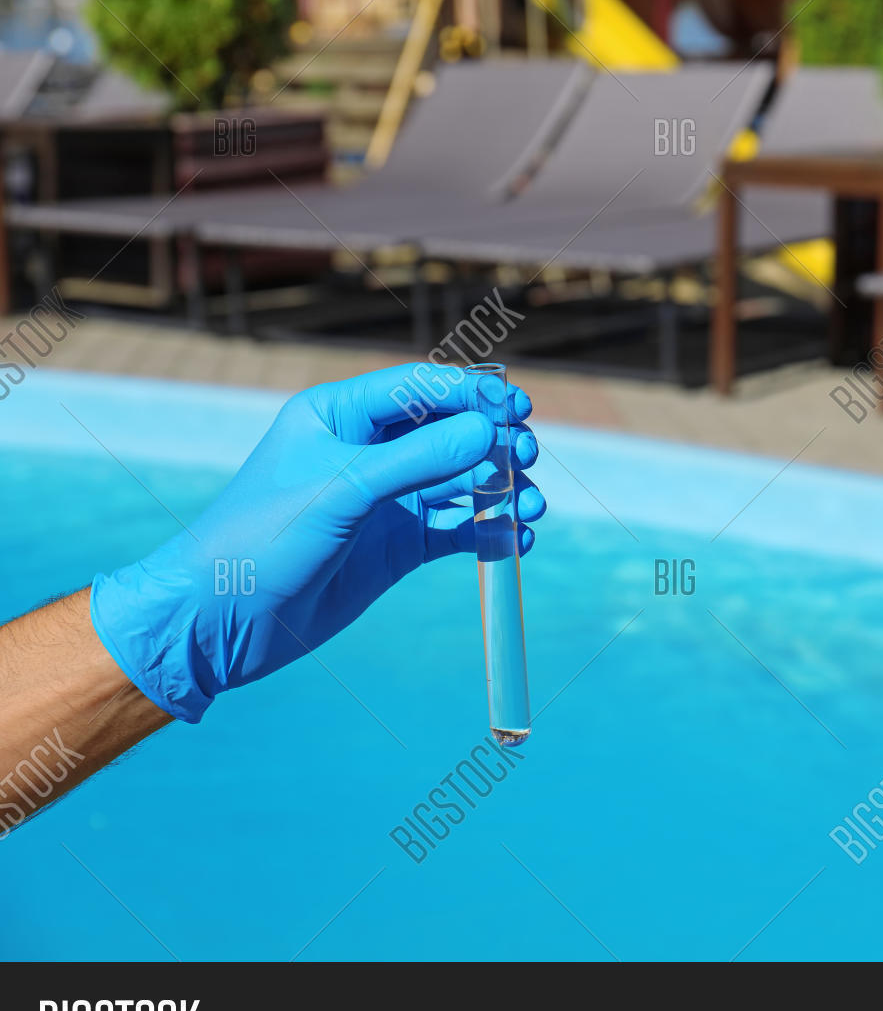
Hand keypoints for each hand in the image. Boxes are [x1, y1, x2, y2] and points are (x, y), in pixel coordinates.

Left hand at [89, 364, 544, 721]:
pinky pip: (455, 529)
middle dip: (493, 444)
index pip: (419, 388)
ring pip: (459, 483)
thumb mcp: (341, 490)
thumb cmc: (260, 540)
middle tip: (526, 457)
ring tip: (532, 507)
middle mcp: (366, 452)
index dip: (471, 393)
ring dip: (499, 491)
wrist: (220, 621)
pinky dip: (487, 532)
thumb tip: (488, 429)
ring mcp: (384, 501)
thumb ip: (416, 458)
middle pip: (449, 433)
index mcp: (339, 415)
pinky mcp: (395, 547)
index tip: (517, 407)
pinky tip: (517, 539)